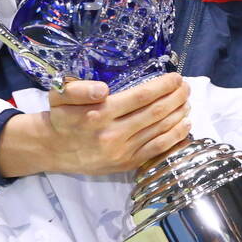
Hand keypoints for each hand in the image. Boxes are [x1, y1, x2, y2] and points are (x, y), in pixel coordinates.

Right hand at [0, 72, 190, 177]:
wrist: (54, 149)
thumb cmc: (61, 117)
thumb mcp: (60, 96)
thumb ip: (77, 90)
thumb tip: (102, 90)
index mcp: (99, 114)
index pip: (140, 97)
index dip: (162, 86)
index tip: (176, 77)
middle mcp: (113, 133)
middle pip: (155, 113)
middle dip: (176, 98)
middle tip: (186, 87)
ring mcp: (123, 150)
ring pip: (160, 130)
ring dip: (179, 114)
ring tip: (187, 101)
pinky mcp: (128, 163)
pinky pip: (158, 149)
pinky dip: (176, 136)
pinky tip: (185, 124)